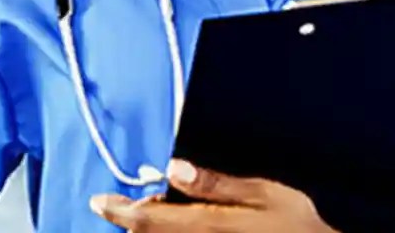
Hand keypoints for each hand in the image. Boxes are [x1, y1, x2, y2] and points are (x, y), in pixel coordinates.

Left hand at [89, 159, 337, 231]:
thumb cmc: (296, 224)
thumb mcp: (263, 193)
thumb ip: (216, 183)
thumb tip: (175, 168)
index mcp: (205, 226)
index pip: (146, 220)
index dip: (118, 210)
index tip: (98, 201)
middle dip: (138, 219)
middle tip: (147, 199)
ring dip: (153, 229)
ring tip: (166, 213)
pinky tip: (183, 225)